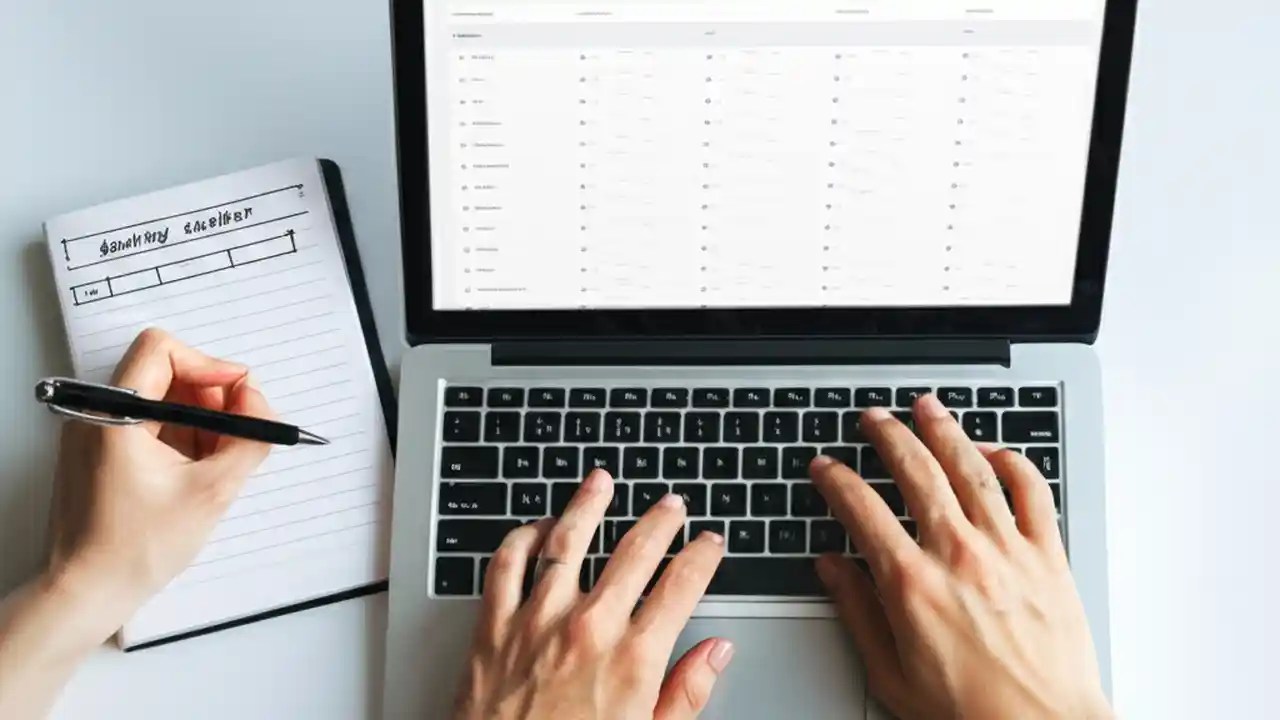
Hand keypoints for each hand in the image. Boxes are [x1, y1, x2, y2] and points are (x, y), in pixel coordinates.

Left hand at [46, 328, 273, 629]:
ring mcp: (95, 434)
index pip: (161, 350)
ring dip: (200, 420)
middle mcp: (97, 414)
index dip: (208, 364)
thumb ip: (248, 438)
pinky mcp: (100, 453)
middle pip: (165, 372)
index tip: (239, 394)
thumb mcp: (213, 492)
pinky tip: (196, 474)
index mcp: (114, 414)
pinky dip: (181, 439)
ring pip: (161, 399)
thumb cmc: (138, 549)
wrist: (86, 593)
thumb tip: (258, 401)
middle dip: (211, 397)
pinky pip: (149, 426)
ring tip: (217, 463)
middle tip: (237, 433)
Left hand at [452, 469, 734, 719]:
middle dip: (660, 521)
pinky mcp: (493, 628)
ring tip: (602, 482)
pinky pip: (505, 565)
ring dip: (588, 505)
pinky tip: (536, 526)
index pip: (681, 586)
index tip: (710, 543)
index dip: (702, 556)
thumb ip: (686, 693)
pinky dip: (522, 538)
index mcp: (633, 660)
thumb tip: (716, 653)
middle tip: (671, 505)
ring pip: (566, 541)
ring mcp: (536, 623)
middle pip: (633, 552)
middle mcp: (587, 630)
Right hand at [810, 395, 1111, 719]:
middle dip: (887, 436)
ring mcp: (1007, 550)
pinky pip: (1032, 492)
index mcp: (911, 584)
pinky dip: (1013, 463)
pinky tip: (996, 452)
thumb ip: (857, 612)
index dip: (836, 480)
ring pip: (972, 467)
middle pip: (916, 471)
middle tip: (873, 419)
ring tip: (927, 407)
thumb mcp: (890, 673)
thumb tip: (831, 568)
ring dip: (945, 430)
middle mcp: (957, 555)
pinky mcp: (1048, 557)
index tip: (825, 469)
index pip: (861, 509)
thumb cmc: (970, 713)